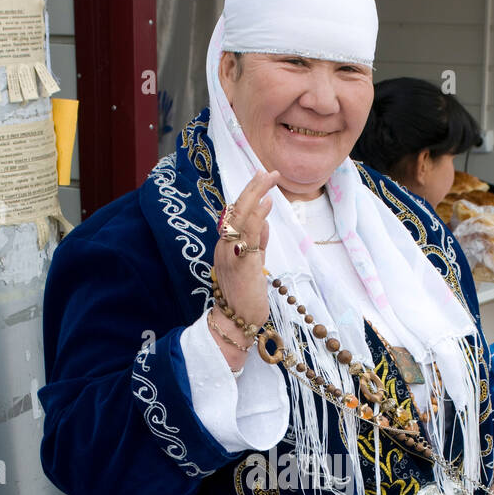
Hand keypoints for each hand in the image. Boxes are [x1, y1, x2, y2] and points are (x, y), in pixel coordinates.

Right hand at [211, 170, 279, 364]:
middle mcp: (224, 246)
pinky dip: (257, 216)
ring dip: (256, 194)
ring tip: (269, 177)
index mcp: (226, 245)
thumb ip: (257, 244)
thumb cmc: (245, 296)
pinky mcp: (241, 263)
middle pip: (236, 209)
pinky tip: (267, 202)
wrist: (237, 323)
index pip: (236, 213)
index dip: (249, 194)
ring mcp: (230, 253)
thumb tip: (264, 222)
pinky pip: (248, 234)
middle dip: (252, 187)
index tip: (263, 177)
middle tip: (268, 171)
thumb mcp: (253, 264)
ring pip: (241, 216)